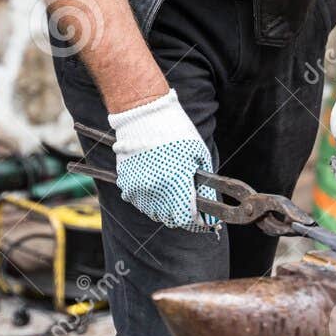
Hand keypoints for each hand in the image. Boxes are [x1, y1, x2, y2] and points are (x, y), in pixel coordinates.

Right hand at [109, 89, 220, 232]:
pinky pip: (138, 200)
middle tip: (187, 203)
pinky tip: (155, 183)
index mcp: (176, 183)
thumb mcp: (199, 155)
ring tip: (171, 191)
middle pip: (170, 219)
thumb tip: (209, 203)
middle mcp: (155, 190)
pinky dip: (148, 197)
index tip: (202, 219)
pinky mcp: (125, 183)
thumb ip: (203, 184)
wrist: (145, 113)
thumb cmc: (176, 131)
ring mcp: (137, 187)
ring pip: (153, 212)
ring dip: (164, 208)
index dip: (197, 221)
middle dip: (181, 214)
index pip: (186, 219)